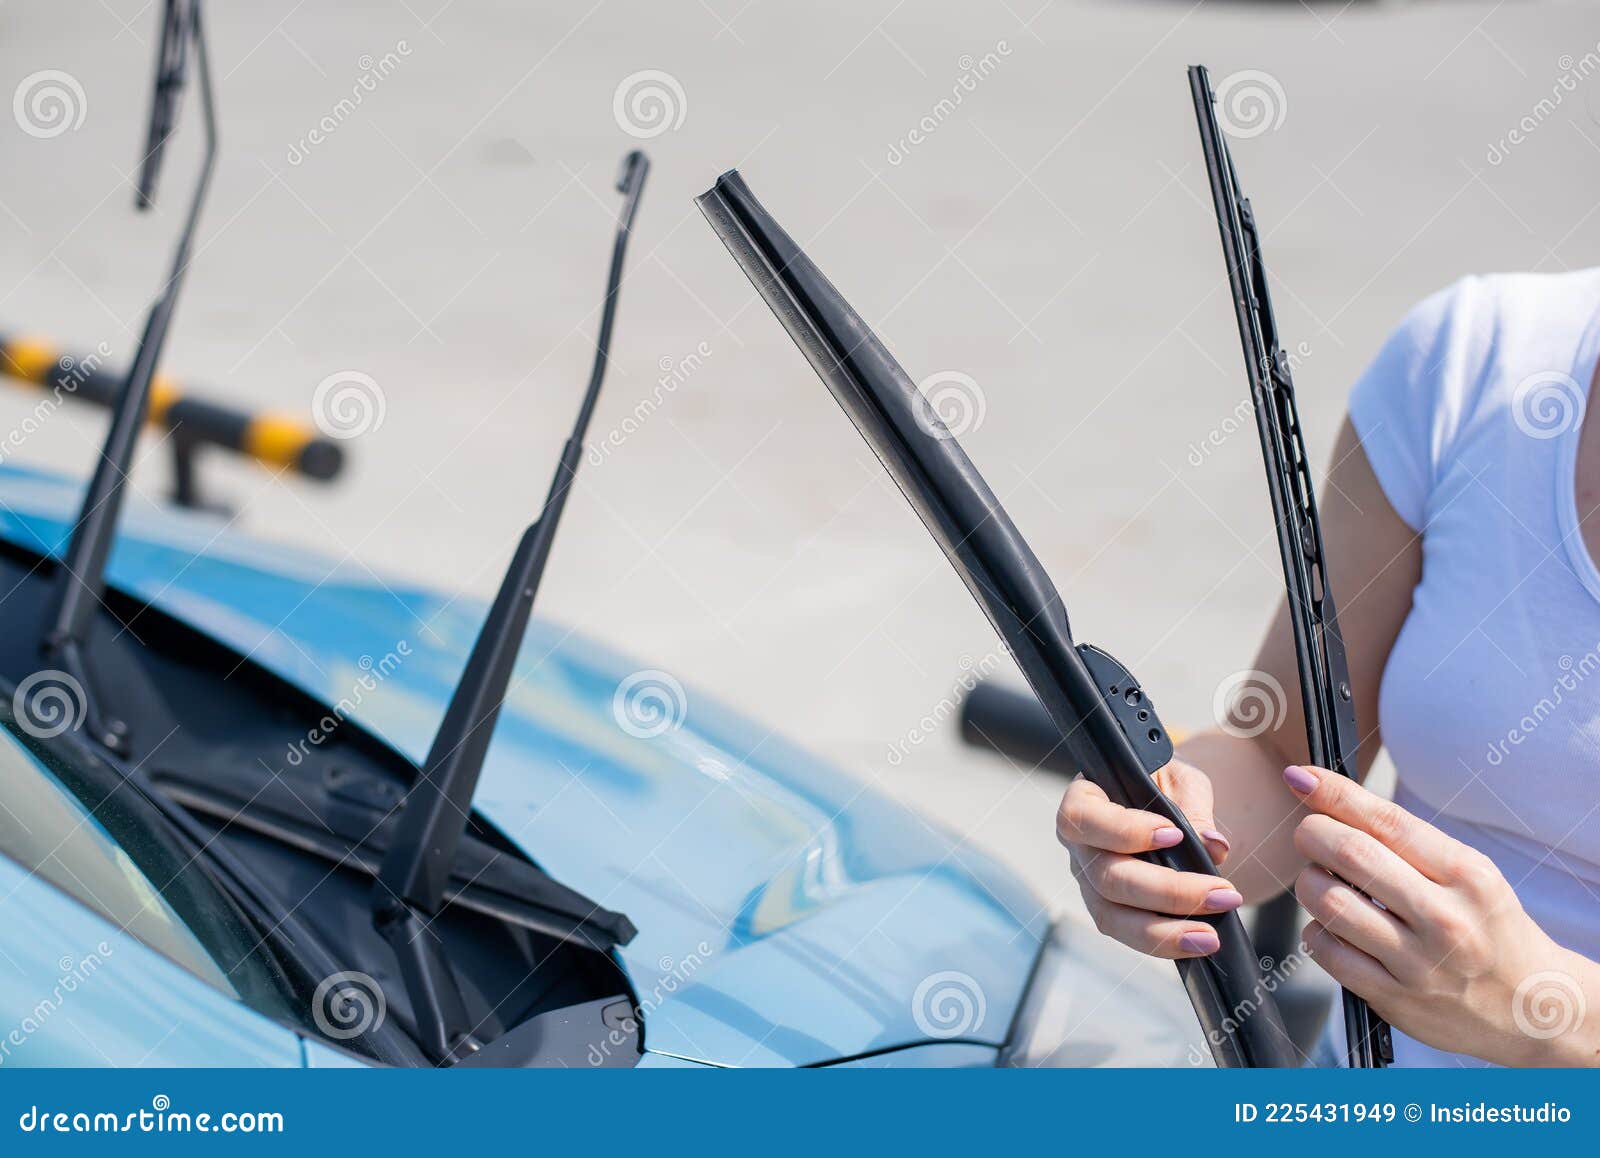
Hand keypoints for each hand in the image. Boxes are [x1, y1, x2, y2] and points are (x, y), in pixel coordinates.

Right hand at [1056, 760, 1242, 958]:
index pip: (1082, 818)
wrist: (1164, 802)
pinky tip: (1197, 942)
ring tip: (1209, 937)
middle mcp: (1079, 846)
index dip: (1124, 831)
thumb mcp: (1179, 779)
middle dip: (1168, 891)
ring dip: (1163, 931)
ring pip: (1111, 916)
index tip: (1174, 834)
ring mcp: (1090, 882)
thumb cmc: (1162, 783)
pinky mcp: (1109, 910)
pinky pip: (1127, 933)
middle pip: (1107, 877)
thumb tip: (1212, 845)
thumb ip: (1194, 807)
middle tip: (1222, 894)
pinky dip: (1163, 941)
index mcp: (1083, 801)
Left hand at [1285, 763, 1599, 1065]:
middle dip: (1313, 834)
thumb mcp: (1469, 875)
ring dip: (1310, 883)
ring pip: (1330, 902)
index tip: (1300, 777)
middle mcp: (1446, 918)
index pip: (1388, 822)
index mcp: (1468, 875)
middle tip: (1309, 834)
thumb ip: (1406, 841)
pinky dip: (1316, 930)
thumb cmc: (1487, 926)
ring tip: (1324, 882)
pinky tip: (1333, 926)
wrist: (1532, 1007)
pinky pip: (1327, 951)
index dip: (1334, 794)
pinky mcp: (1396, 999)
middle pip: (1351, 855)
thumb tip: (1329, 798)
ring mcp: (1420, 963)